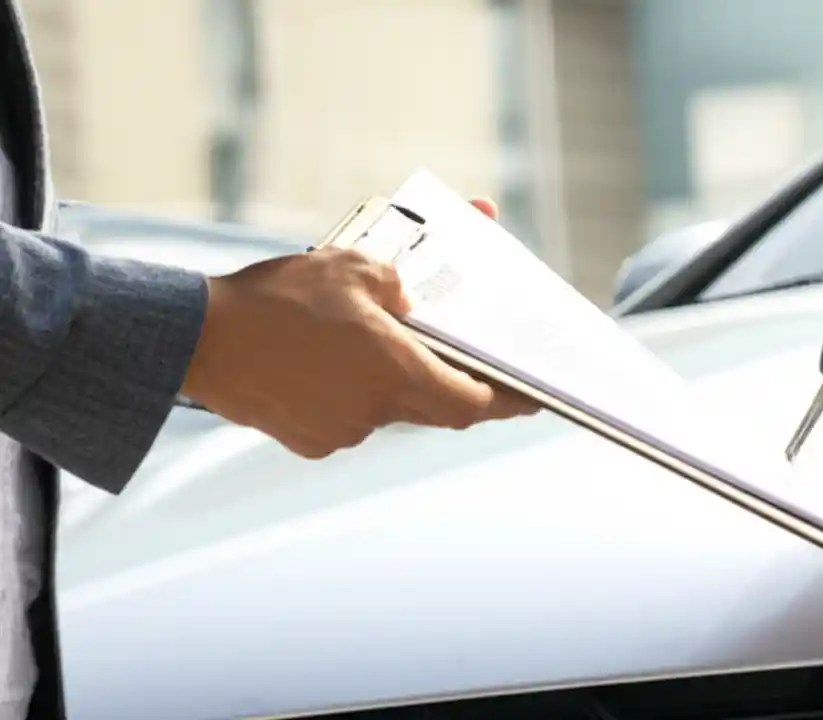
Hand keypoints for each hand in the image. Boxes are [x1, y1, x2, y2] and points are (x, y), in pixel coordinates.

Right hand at [180, 198, 537, 458]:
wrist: (199, 339)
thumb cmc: (279, 299)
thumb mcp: (352, 266)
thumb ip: (398, 282)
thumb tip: (412, 295)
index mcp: (396, 373)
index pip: (473, 403)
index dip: (507, 401)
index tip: (532, 399)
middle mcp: (375, 411)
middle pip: (436, 408)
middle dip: (452, 383)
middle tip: (460, 360)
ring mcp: (340, 431)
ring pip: (389, 410)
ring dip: (392, 381)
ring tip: (368, 341)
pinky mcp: (308, 439)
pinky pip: (348, 418)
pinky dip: (351, 392)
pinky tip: (329, 361)